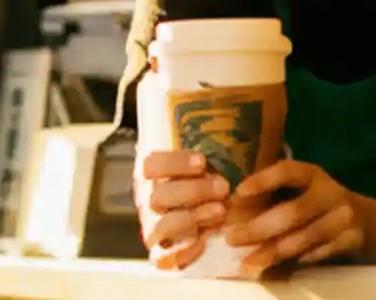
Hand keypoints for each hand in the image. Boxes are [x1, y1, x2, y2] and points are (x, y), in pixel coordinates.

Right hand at [134, 150, 230, 269]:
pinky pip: (162, 257)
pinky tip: (204, 241)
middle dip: (192, 191)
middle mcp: (147, 199)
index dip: (173, 163)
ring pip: (160, 225)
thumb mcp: (206, 162)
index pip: (149, 164)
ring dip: (191, 217)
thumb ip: (209, 149)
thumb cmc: (208, 182)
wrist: (207, 217)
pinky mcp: (161, 253)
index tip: (202, 161)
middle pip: (157, 195)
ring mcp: (152, 227)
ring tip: (220, 211)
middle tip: (222, 187)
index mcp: (150, 172)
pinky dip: (182, 250)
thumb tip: (228, 117)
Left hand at [224, 160, 366, 276]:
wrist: (370, 221)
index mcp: (314, 174)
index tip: (240, 191)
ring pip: (302, 239)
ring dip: (271, 251)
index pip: (288, 171)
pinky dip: (292, 260)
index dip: (264, 180)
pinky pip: (314, 254)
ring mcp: (343, 219)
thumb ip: (274, 194)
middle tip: (231, 238)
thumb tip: (232, 207)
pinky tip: (273, 264)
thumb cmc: (320, 202)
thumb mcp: (303, 189)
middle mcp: (330, 193)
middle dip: (259, 228)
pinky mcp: (350, 242)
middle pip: (292, 213)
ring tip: (247, 261)